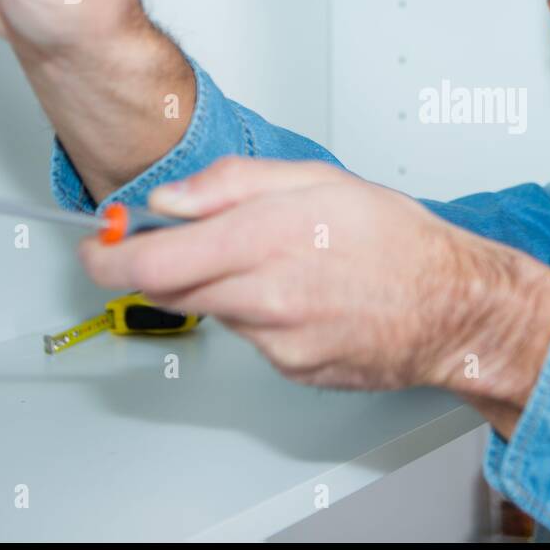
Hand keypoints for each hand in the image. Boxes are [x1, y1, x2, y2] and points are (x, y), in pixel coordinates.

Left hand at [76, 157, 549, 417]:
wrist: (454, 307)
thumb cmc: (399, 240)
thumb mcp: (319, 180)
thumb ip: (233, 182)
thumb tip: (169, 200)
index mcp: (267, 237)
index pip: (153, 263)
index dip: (108, 259)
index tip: (96, 248)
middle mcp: (265, 295)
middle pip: (170, 292)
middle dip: (162, 268)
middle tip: (185, 243)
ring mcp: (276, 341)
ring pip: (214, 312)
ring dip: (223, 287)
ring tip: (281, 262)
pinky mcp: (291, 369)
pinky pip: (251, 338)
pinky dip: (260, 314)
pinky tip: (304, 296)